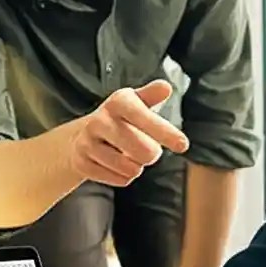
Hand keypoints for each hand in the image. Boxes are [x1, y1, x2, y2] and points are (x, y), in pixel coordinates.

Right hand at [69, 81, 189, 187]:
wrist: (82, 136)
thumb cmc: (120, 119)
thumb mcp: (135, 103)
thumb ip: (151, 95)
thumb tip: (166, 87)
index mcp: (118, 102)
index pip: (145, 117)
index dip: (165, 132)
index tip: (183, 145)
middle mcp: (100, 120)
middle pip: (143, 150)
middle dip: (152, 154)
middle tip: (150, 150)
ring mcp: (87, 142)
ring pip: (131, 168)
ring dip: (137, 166)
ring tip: (129, 155)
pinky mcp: (81, 163)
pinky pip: (119, 179)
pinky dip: (124, 176)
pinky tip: (116, 164)